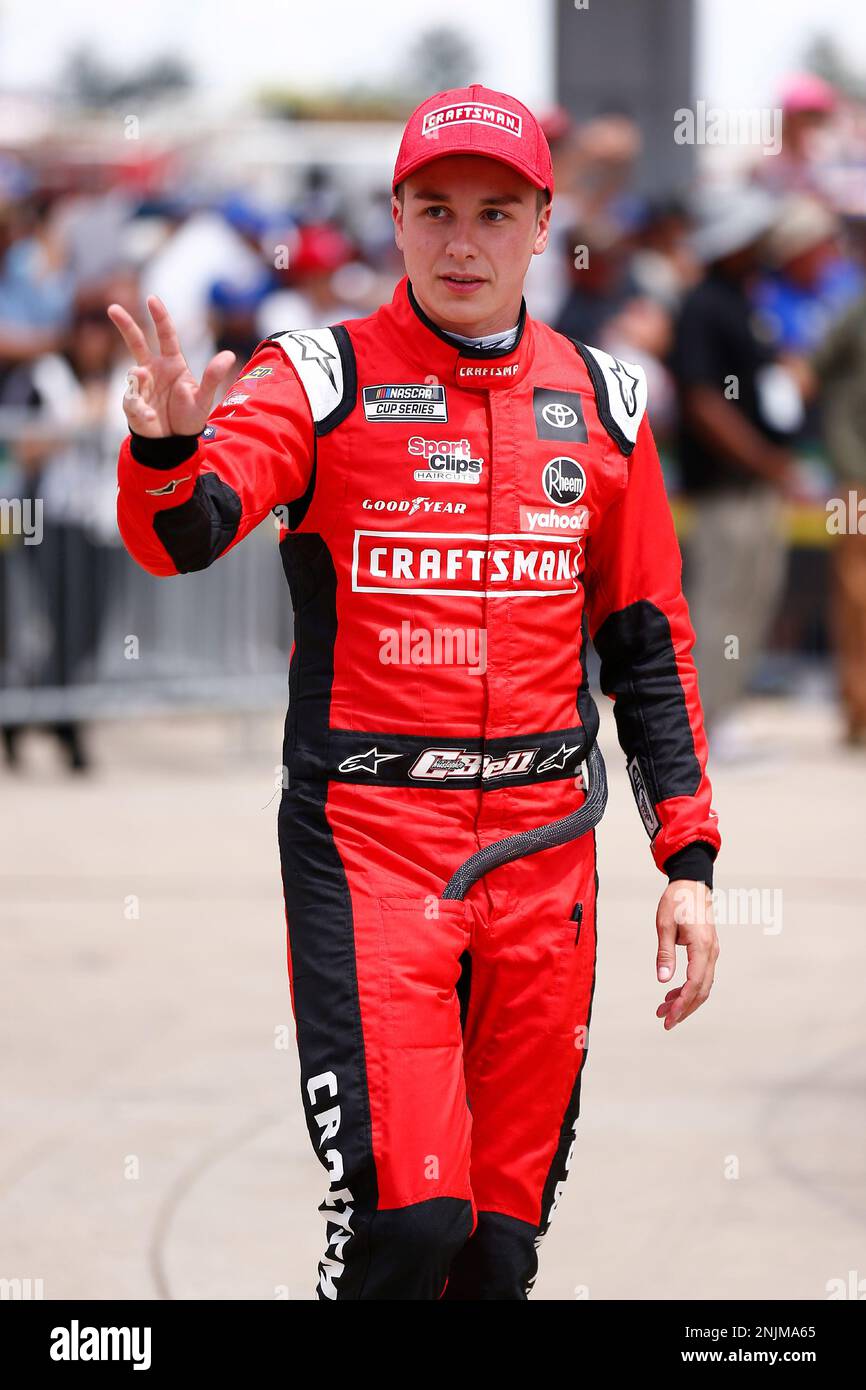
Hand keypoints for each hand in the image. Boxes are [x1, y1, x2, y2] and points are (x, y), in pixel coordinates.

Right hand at [106, 295, 235, 438]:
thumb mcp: (203, 398)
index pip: (165, 335)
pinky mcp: (132, 403)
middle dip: (125, 324)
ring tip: (144, 386)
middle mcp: (153, 369)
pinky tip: (152, 418)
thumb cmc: (189, 417)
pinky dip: (142, 409)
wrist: (174, 442)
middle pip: (137, 342)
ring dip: (138, 380)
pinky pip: (132, 401)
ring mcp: (141, 385)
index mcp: (172, 363)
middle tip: (113, 307)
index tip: (151, 299)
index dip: (159, 317)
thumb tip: (229, 355)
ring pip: (132, 374)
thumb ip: (213, 377)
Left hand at [655, 879, 717, 1028]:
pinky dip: (689, 988)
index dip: (682, 1003)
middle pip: (702, 990)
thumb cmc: (676, 901)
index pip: (695, 983)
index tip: (668, 1017)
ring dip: (686, 1000)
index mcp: (702, 946)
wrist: (692, 884)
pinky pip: (702, 975)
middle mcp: (712, 952)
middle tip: (666, 1022)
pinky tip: (672, 994)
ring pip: (703, 985)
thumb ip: (665, 953)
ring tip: (663, 1010)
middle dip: (684, 1008)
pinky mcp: (708, 950)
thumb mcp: (664, 925)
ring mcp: (712, 952)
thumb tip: (663, 980)